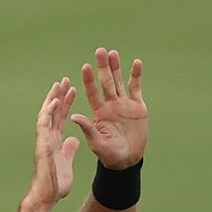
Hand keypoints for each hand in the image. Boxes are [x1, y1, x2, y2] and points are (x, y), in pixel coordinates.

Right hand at [29, 79, 81, 207]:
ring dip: (53, 98)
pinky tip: (55, 100)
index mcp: (54, 141)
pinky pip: (44, 125)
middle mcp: (48, 138)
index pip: (60, 118)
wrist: (46, 196)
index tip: (72, 90)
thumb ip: (69, 150)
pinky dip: (49, 111)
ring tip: (60, 83)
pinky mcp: (42, 145)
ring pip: (47, 113)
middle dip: (59, 95)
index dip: (66, 104)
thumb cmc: (55, 185)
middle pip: (53, 112)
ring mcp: (43, 140)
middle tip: (65, 80)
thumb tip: (74, 140)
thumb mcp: (67, 163)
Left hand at [71, 48, 147, 169]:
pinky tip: (137, 63)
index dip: (89, 80)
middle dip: (103, 67)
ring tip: (113, 53)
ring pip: (119, 82)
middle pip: (105, 82)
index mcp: (99, 112)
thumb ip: (87, 129)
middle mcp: (110, 105)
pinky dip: (136, 75)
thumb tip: (73, 117)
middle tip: (100, 51)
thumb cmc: (110, 155)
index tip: (86, 67)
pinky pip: (136, 88)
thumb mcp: (97, 143)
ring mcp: (124, 104)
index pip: (92, 92)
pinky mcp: (137, 107)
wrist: (128, 160)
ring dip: (116, 67)